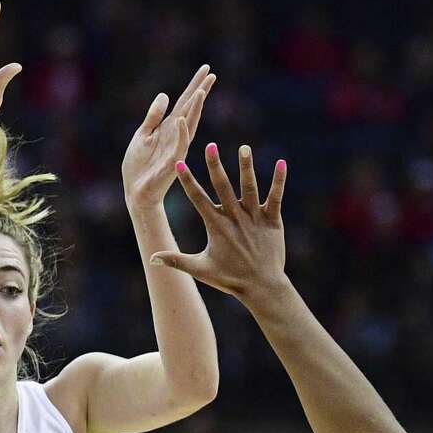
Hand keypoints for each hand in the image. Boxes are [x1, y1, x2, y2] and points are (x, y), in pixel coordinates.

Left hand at [122, 65, 214, 205]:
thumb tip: (164, 95)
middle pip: (191, 109)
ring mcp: (176, 148)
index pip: (184, 103)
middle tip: (211, 74)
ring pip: (188, 125)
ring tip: (201, 92)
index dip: (195, 86)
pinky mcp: (171, 162)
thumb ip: (153, 116)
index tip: (206, 70)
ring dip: (195, 109)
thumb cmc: (139, 166)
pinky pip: (178, 146)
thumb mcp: (142, 134)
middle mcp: (176, 135)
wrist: (136, 191)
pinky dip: (181, 133)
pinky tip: (182, 119)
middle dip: (200, 91)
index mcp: (169, 128)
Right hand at [153, 142, 287, 298]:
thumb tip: (152, 259)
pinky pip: (276, 197)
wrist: (262, 287)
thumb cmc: (230, 278)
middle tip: (211, 145)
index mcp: (216, 226)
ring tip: (244, 148)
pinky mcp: (272, 220)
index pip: (198, 198)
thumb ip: (176, 260)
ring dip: (246, 167)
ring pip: (250, 187)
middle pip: (223, 187)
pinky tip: (281, 163)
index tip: (179, 162)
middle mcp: (235, 218)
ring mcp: (255, 218)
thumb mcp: (201, 269)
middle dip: (216, 166)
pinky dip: (279, 181)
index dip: (188, 180)